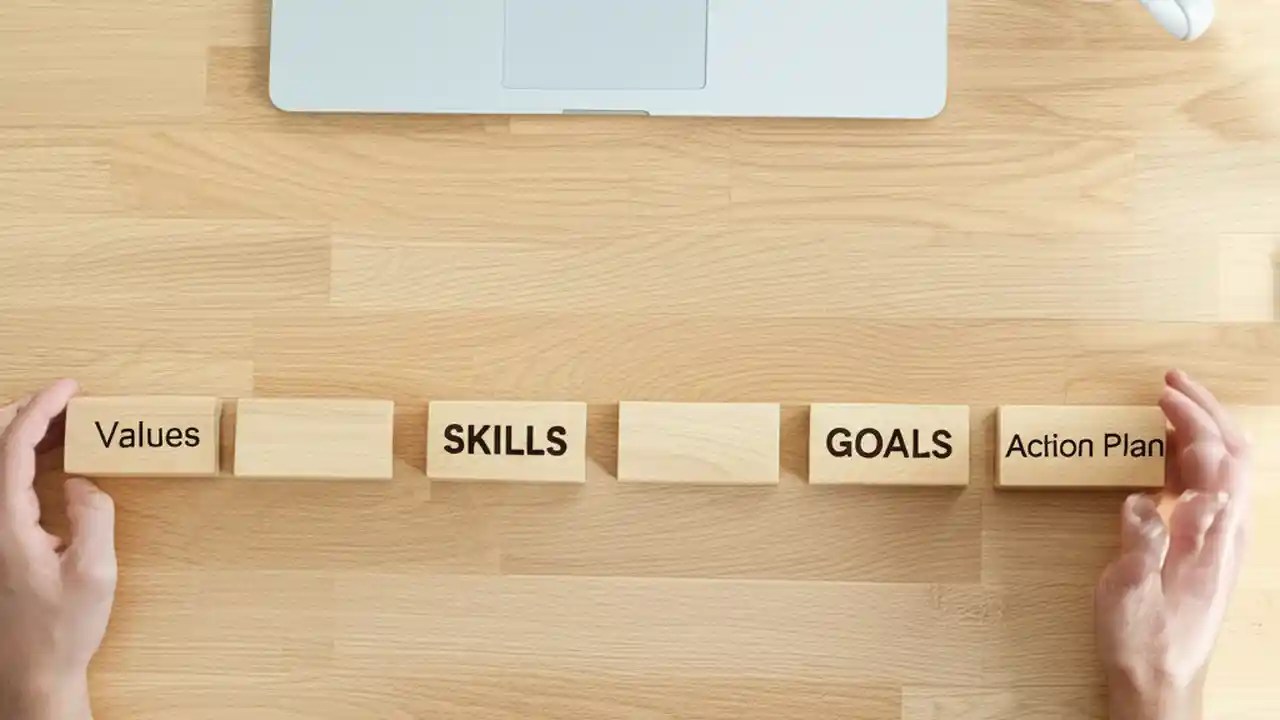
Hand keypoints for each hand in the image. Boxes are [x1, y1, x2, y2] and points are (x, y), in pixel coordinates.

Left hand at [0, 380, 115, 719]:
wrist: (36, 670)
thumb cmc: (62, 629)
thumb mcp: (95, 571)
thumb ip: (95, 517)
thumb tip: (85, 482)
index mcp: (7, 524)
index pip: (13, 449)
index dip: (39, 410)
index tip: (68, 388)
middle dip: (28, 411)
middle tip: (68, 398)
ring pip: (3, 465)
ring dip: (30, 435)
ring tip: (69, 422)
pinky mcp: (4, 541)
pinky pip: (12, 485)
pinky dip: (32, 460)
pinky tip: (59, 461)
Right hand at [1095, 370, 1250, 719]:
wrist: (1159, 677)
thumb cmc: (1143, 637)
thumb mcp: (1132, 591)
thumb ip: (1144, 542)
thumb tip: (1146, 498)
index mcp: (1211, 538)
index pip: (1216, 461)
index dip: (1193, 420)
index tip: (1162, 394)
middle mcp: (1226, 532)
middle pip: (1232, 454)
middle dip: (1205, 410)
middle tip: (1171, 381)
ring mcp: (1220, 537)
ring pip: (1227, 468)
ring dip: (1203, 429)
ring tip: (1171, 403)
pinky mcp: (1206, 544)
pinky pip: (1210, 486)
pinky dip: (1193, 456)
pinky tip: (1168, 452)